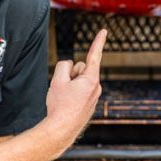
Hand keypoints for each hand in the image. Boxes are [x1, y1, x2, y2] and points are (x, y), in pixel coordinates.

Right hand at [44, 29, 106, 154]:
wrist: (61, 130)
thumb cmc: (60, 105)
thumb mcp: (57, 80)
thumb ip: (64, 66)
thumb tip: (68, 66)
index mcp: (91, 79)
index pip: (94, 55)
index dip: (98, 41)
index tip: (104, 30)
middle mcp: (96, 86)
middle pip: (80, 68)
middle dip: (70, 73)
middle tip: (63, 88)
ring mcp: (93, 96)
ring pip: (78, 80)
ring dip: (70, 84)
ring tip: (64, 98)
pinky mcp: (89, 103)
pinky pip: (78, 90)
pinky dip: (72, 93)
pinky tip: (67, 104)